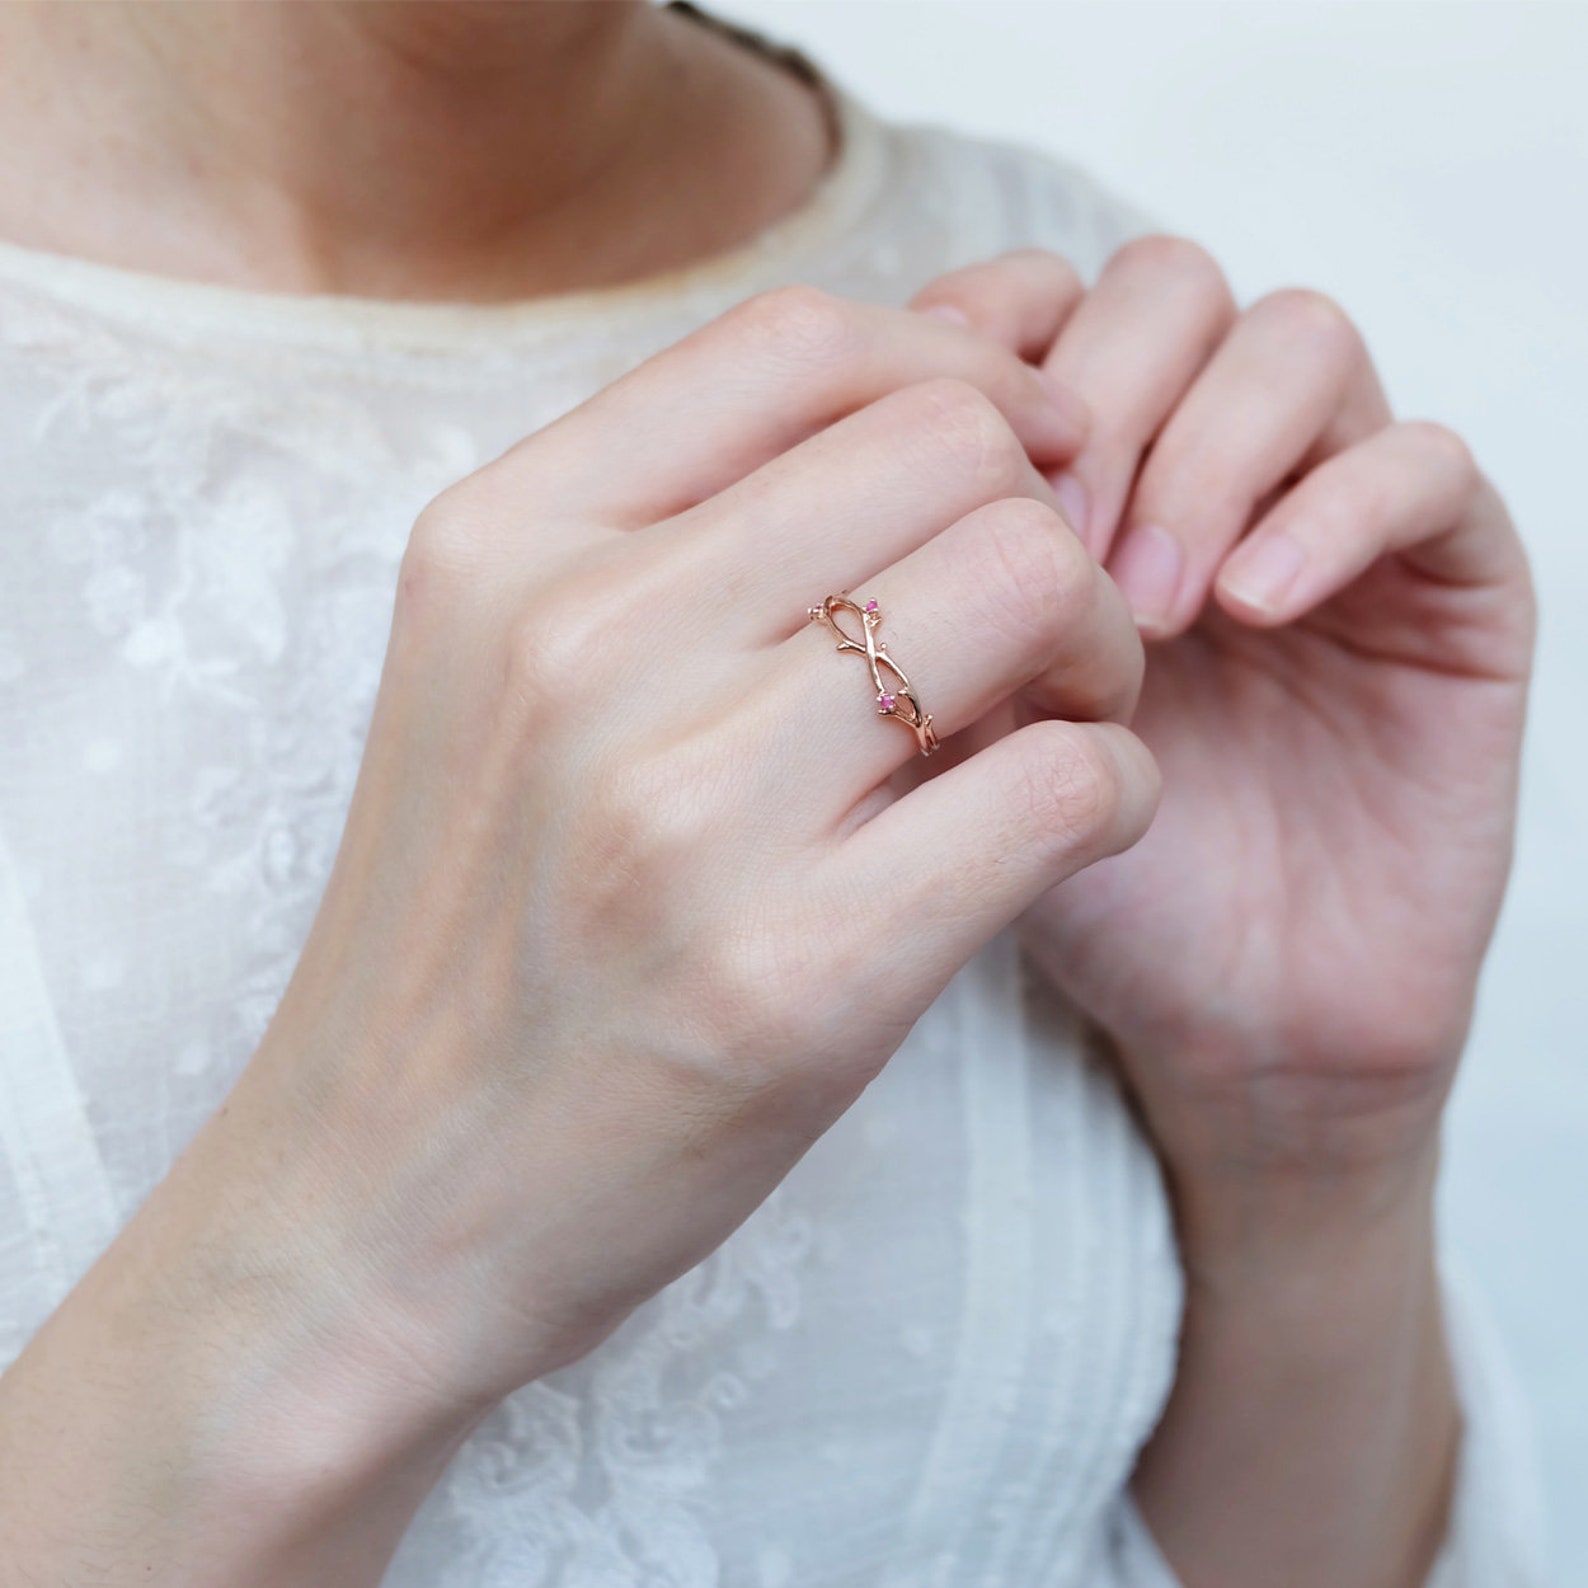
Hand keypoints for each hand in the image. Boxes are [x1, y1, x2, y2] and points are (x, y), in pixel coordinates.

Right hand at [0, 284, 1160, 1585]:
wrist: (384, 1200)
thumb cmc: (474, 939)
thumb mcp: (499, 686)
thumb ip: (672, 543)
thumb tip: (935, 435)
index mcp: (501, 549)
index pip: (800, 346)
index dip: (963, 367)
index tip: (1034, 447)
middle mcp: (579, 644)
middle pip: (945, 452)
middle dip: (1052, 518)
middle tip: (1055, 629)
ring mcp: (680, 809)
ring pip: (1025, 586)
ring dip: (1100, 648)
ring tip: (1065, 724)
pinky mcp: (794, 974)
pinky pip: (1063, 783)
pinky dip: (1114, 787)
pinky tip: (1071, 826)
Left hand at [914, 243, 1534, 1216]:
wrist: (1227, 1010)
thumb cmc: (1079, 876)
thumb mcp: (957, 732)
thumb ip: (919, 598)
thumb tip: (853, 481)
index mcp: (1083, 477)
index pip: (1034, 303)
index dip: (980, 354)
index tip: (931, 481)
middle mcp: (1206, 465)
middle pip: (1160, 286)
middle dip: (1093, 398)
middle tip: (1044, 546)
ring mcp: (1331, 509)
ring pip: (1293, 338)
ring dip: (1203, 450)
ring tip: (1145, 607)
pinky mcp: (1451, 580)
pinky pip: (1424, 464)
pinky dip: (1336, 509)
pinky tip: (1251, 608)